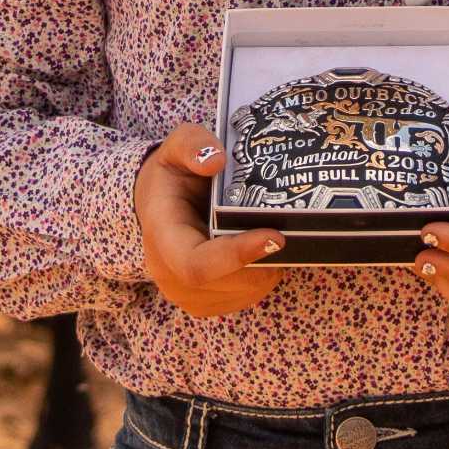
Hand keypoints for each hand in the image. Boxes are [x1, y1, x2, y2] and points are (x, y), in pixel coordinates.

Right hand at [137, 123, 286, 319]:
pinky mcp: (206, 305)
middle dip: (266, 258)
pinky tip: (262, 249)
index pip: (197, 264)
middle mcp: (170, 275)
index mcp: (162, 236)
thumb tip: (217, 161)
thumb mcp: (176, 147)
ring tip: (272, 232)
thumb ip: (192, 144)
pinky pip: (246, 296)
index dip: (238, 256)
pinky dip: (263, 274)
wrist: (160, 204)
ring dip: (268, 265)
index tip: (276, 236)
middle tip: (288, 227)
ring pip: (244, 291)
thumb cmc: (173, 175)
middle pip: (230, 281)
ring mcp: (188, 296)